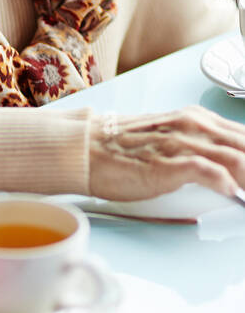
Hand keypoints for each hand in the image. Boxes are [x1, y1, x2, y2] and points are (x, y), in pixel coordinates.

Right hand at [88, 105, 244, 200]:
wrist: (85, 149)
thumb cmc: (121, 150)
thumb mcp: (168, 140)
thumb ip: (196, 150)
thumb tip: (222, 173)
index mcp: (196, 119)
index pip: (243, 136)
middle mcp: (194, 126)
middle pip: (244, 146)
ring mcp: (182, 144)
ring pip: (236, 158)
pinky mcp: (168, 163)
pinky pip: (208, 171)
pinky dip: (224, 182)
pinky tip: (230, 193)